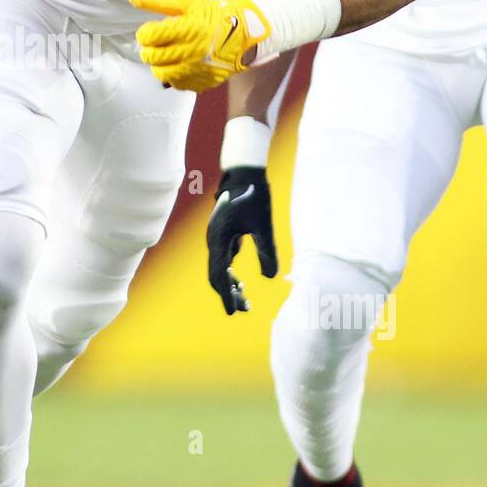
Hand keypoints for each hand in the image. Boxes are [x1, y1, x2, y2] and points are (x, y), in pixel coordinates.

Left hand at [129, 0, 270, 91]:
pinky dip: (173, 75)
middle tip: (156, 43)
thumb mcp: (188, 3)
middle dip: (149, 49)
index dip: (145, 33)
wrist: (244, 36)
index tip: (150, 31)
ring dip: (159, 64)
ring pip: (160, 74)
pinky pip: (176, 84)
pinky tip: (180, 64)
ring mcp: (195, 70)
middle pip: (151, 57)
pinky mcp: (200, 83)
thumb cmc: (214, 16)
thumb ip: (158, 1)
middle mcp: (190, 52)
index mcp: (187, 30)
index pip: (149, 36)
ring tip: (167, 54)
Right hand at [207, 166, 277, 314]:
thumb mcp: (264, 224)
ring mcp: (217, 239)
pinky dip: (231, 275)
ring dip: (230, 286)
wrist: (244, 174)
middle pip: (216, 275)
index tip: (233, 312)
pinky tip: (241, 284)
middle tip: (244, 310)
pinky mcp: (223, 236)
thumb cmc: (254, 197)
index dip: (226, 295)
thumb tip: (272, 277)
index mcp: (219, 238)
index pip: (219, 274)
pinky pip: (223, 261)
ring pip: (219, 269)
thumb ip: (267, 250)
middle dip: (228, 294)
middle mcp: (214, 241)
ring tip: (246, 302)